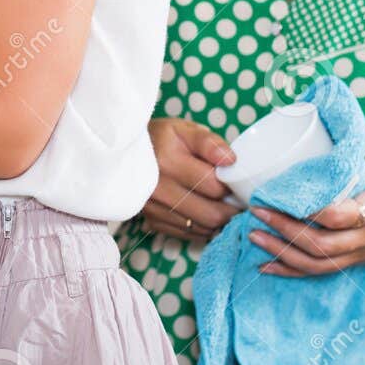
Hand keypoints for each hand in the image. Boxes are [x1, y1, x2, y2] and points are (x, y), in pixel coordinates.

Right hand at [138, 117, 237, 243]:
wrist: (127, 153)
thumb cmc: (163, 139)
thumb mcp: (186, 130)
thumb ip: (210, 143)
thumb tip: (231, 161)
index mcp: (168, 161)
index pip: (214, 186)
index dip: (232, 185)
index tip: (236, 181)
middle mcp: (158, 188)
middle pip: (211, 214)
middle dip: (230, 208)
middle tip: (235, 197)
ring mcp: (153, 208)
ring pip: (202, 228)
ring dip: (218, 219)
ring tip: (220, 203)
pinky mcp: (152, 221)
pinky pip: (188, 234)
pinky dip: (202, 226)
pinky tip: (203, 209)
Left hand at [249, 130, 364, 275]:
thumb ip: (355, 137)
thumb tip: (316, 118)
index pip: (337, 216)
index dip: (303, 211)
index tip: (273, 196)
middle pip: (322, 247)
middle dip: (284, 233)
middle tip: (254, 212)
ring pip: (321, 265)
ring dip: (284, 255)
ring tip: (253, 238)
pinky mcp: (363, 258)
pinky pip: (326, 271)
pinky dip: (295, 270)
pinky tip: (269, 266)